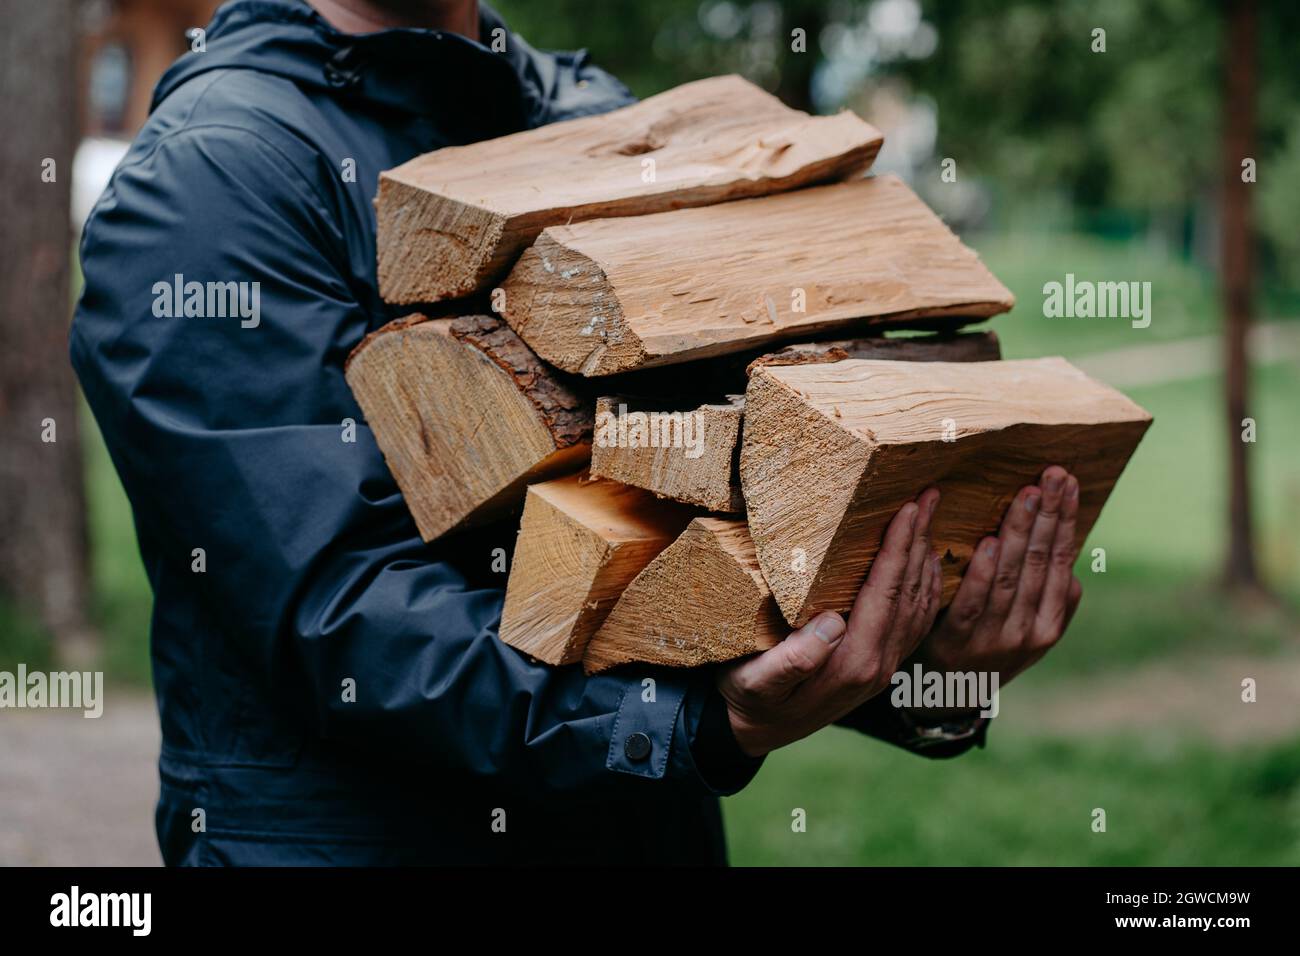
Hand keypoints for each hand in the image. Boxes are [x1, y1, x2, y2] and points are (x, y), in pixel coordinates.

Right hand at [717, 488, 943, 757]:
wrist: (755, 732)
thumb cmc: (748, 698)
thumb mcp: (756, 682)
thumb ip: (793, 661)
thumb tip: (831, 624)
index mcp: (853, 665)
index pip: (886, 594)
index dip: (899, 549)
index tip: (908, 508)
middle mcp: (879, 667)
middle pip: (911, 594)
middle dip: (920, 541)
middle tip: (930, 495)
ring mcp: (884, 668)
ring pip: (920, 606)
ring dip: (927, 557)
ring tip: (931, 515)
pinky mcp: (881, 665)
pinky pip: (916, 621)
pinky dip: (927, 586)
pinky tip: (926, 561)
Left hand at [914, 466, 1083, 693]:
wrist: (943, 699)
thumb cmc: (986, 652)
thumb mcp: (1025, 635)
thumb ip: (1048, 606)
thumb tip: (1074, 576)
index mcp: (1049, 625)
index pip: (1061, 563)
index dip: (1065, 521)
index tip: (1069, 483)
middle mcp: (1028, 632)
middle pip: (1042, 563)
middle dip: (1049, 515)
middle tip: (1053, 475)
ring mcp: (994, 640)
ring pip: (1012, 577)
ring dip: (1021, 533)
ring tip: (1028, 495)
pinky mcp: (956, 643)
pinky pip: (973, 603)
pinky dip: (984, 573)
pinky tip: (991, 543)